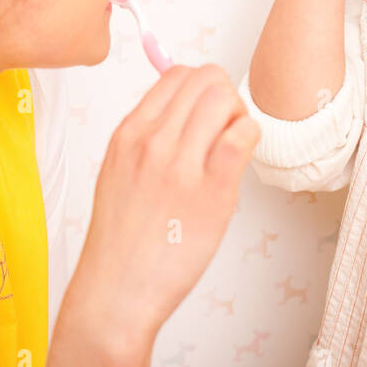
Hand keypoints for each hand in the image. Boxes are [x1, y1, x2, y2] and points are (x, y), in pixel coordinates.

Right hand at [73, 65, 260, 345]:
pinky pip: (243, 135)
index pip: (177, 75)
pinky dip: (249, 139)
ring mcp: (182, 165)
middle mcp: (153, 141)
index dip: (202, 89)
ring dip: (238, 117)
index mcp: (129, 133)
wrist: (117, 291)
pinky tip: (237, 166)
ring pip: (226, 100)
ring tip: (229, 151)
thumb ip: (149, 137)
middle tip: (224, 131)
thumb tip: (186, 110)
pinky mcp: (212, 192)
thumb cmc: (122, 240)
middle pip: (207, 80)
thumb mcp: (119, 171)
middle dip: (225, 98)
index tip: (206, 115)